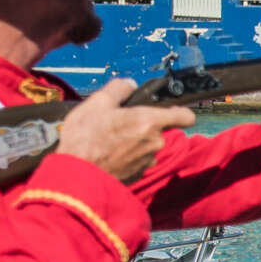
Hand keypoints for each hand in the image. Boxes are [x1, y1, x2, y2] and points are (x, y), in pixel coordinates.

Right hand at [56, 79, 194, 183]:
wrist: (75, 176)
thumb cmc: (84, 138)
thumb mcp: (97, 103)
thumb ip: (118, 88)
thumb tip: (130, 84)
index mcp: (149, 121)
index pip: (185, 116)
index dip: (180, 111)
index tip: (170, 109)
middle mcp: (154, 142)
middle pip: (159, 129)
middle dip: (142, 125)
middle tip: (119, 122)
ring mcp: (147, 161)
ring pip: (147, 145)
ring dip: (134, 141)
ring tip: (109, 140)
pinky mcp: (138, 175)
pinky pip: (138, 160)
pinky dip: (128, 156)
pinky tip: (109, 154)